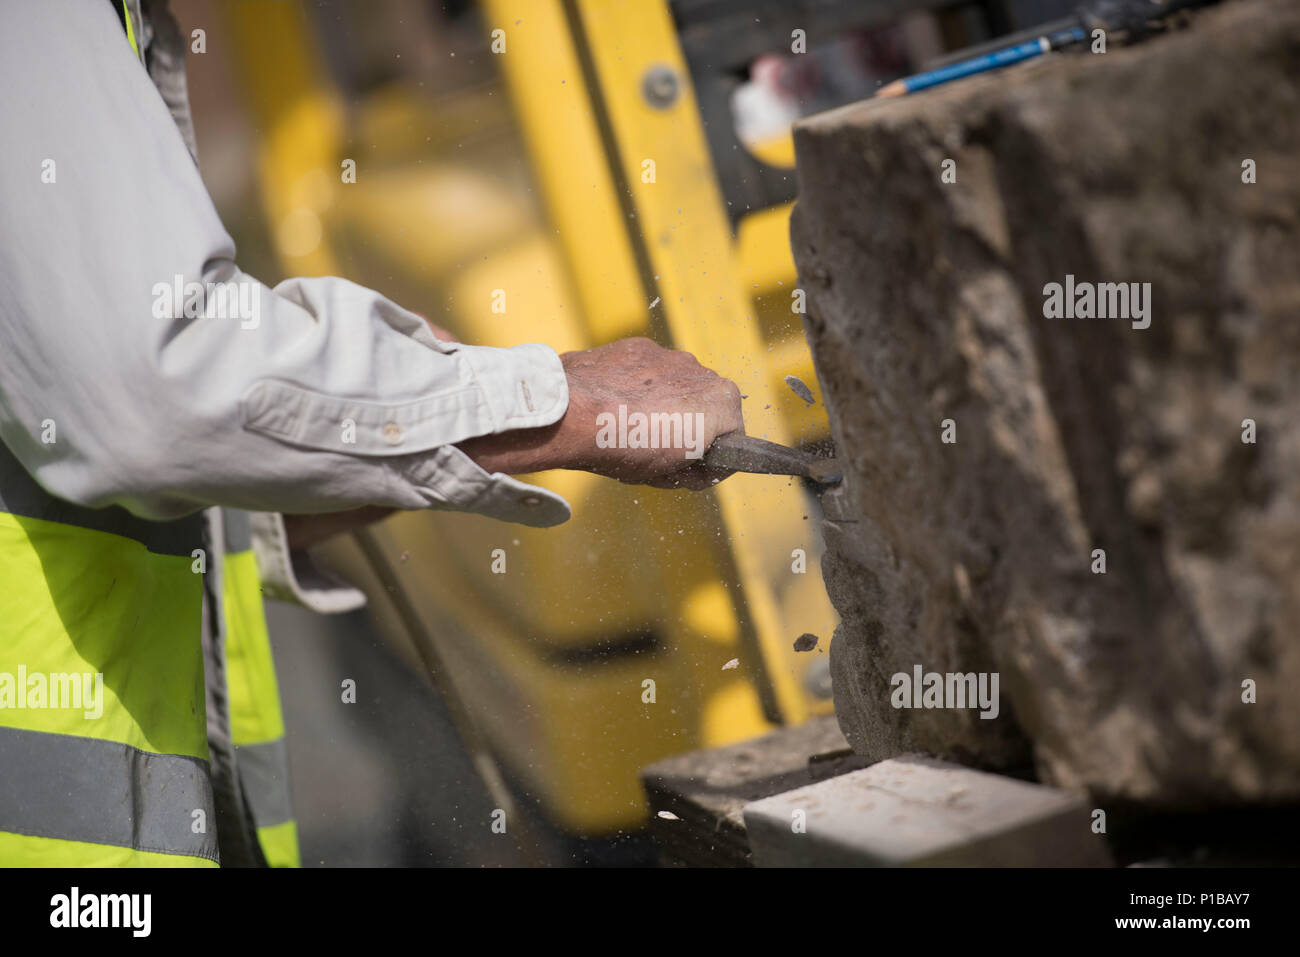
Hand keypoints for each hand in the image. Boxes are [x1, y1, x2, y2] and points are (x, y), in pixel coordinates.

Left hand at [460, 338, 743, 488]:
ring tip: (629, 427)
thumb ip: (701, 471)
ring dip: (660, 403)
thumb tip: (706, 468)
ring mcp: (667, 354)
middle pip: (703, 406)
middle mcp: (702, 370)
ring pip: (673, 385)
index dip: (712, 457)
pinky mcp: (635, 346)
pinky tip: (611, 405)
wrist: (573, 412)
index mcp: (723, 401)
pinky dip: (634, 386)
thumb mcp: (672, 476)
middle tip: (656, 450)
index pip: (732, 435)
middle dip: (687, 425)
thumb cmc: (627, 447)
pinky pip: (644, 371)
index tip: (689, 469)